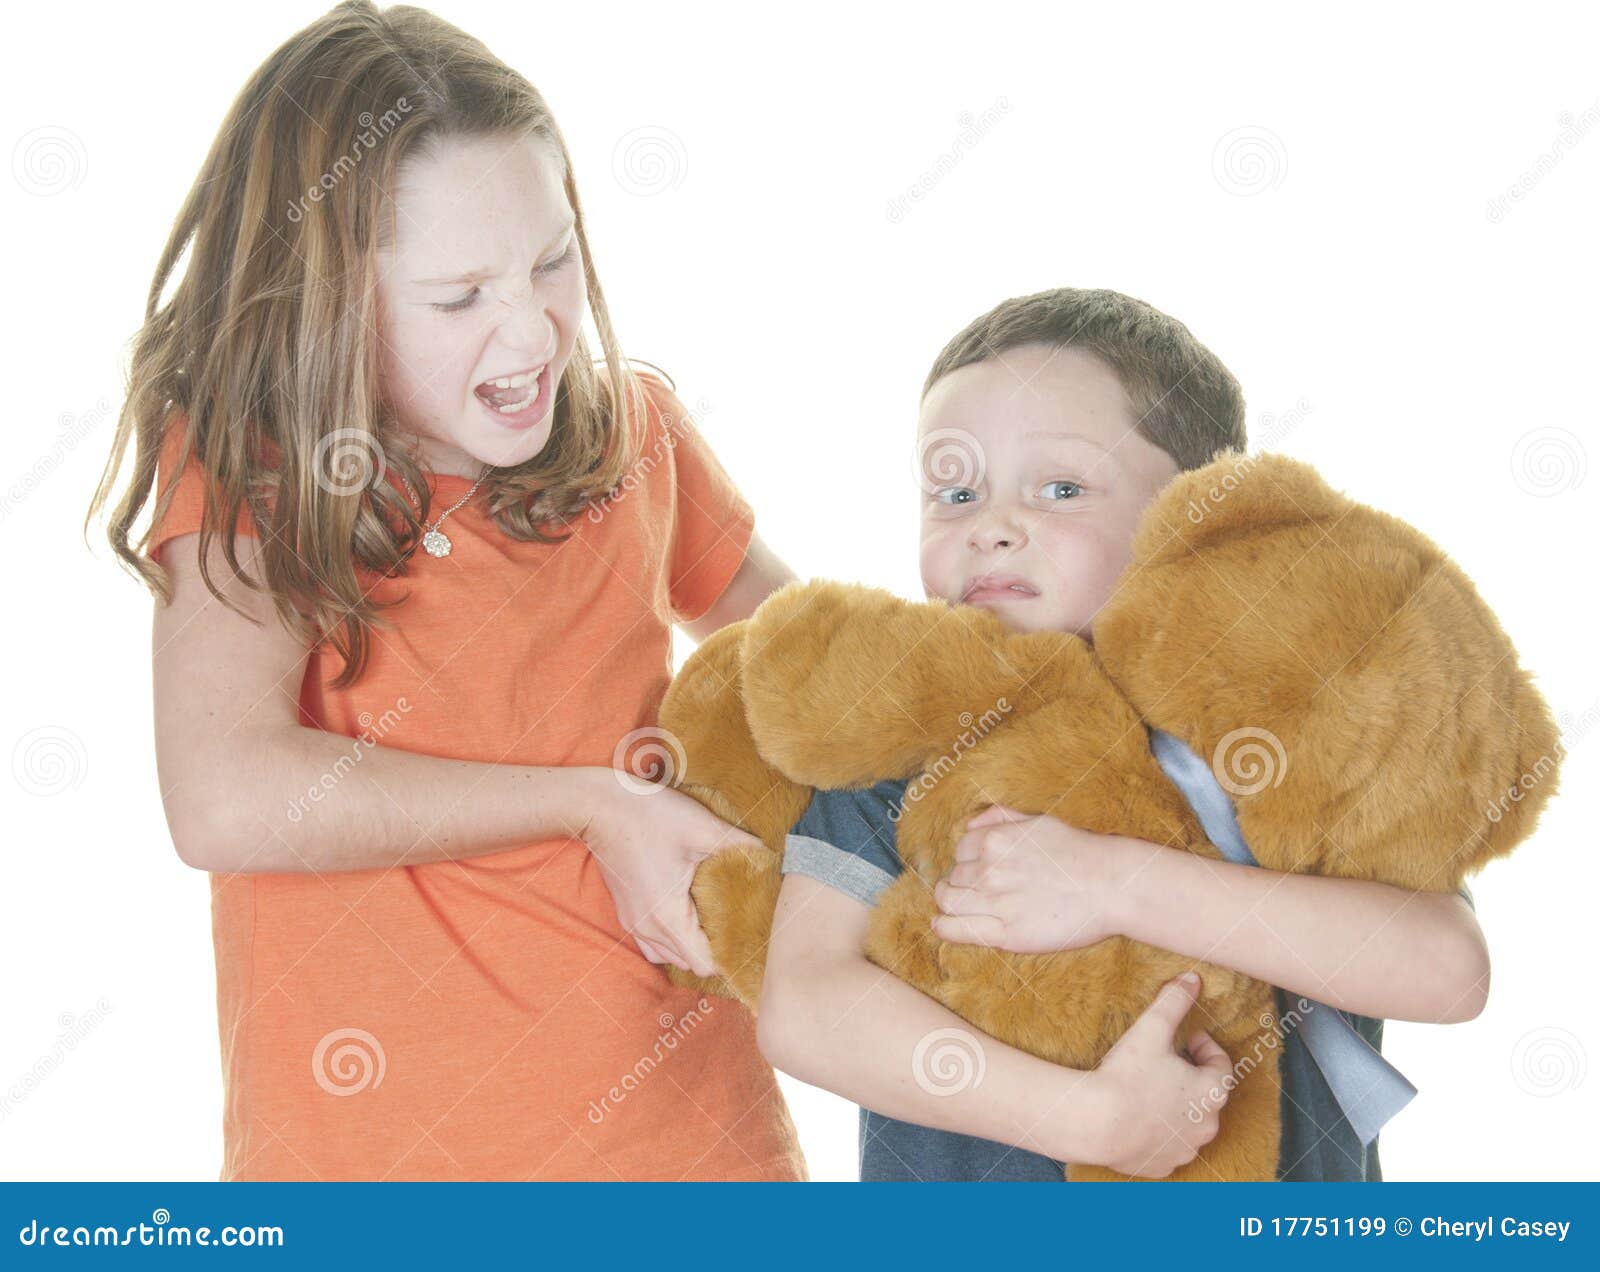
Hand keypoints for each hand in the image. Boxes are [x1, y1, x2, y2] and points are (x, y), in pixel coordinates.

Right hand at [578, 771, 758, 976]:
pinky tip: (687, 912)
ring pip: (669, 955)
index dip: (729, 956)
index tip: (749, 935)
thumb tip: (773, 855)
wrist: (598, 805)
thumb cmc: (649, 816)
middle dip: (714, 951)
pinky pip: (653, 942)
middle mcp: (648, 928)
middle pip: (689, 964)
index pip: (704, 964)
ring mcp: (633, 922)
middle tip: (738, 924)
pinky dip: (672, 939)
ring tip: (714, 920)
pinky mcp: (626, 911)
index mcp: (668, 916)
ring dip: (692, 946)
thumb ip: (742, 845)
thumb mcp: (703, 827)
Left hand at [931, 804, 1152, 951]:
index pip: (960, 849)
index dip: (968, 859)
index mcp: (995, 840)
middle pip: (954, 876)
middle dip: (962, 881)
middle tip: (980, 889)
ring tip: (960, 904)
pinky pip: (957, 930)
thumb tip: (971, 824)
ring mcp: (995, 902)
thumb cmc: (1078, 851)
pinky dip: (944, 927)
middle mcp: (989, 870)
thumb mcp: (1038, 820)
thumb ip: (1001, 817)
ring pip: (949, 901)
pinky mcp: (1006, 933)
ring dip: (951, 901)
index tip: (980, 868)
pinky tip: (942, 925)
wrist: (1109, 885)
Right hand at [1080, 973, 1232, 1177]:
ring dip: (1177, 1107)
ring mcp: (1184, 1149)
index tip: (1185, 1038)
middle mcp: (1206, 1126)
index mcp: (1211, 1092)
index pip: (1222, 1065)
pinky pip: (1167, 1146)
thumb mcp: (1151, 1029)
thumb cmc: (1127, 1075)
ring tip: (1149, 1089)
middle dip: (1191, 1077)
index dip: (1204, 1047)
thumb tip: (1192, 977)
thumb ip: (1174, 1001)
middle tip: (1164, 1061)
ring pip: (1189, 1124)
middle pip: (1207, 1095)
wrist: (1096, 1123)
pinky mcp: (1161, 1166)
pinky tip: (1138, 1117)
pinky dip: (1159, 1132)